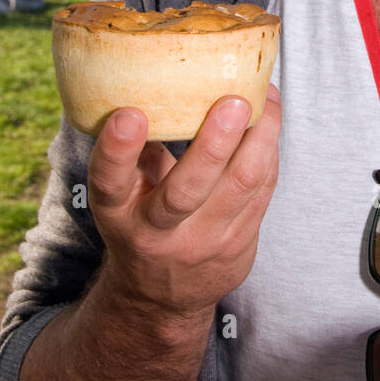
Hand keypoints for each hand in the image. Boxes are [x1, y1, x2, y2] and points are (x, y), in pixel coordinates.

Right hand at [85, 83, 280, 316]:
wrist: (161, 297)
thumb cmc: (141, 222)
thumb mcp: (122, 196)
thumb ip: (135, 152)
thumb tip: (153, 82)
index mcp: (118, 213)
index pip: (109, 182)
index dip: (117, 149)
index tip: (129, 113)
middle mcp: (157, 233)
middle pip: (186, 191)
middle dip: (213, 144)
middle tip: (233, 101)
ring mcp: (202, 243)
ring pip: (241, 188)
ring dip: (260, 138)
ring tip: (266, 97)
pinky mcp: (239, 246)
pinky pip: (262, 191)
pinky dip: (269, 151)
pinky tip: (270, 119)